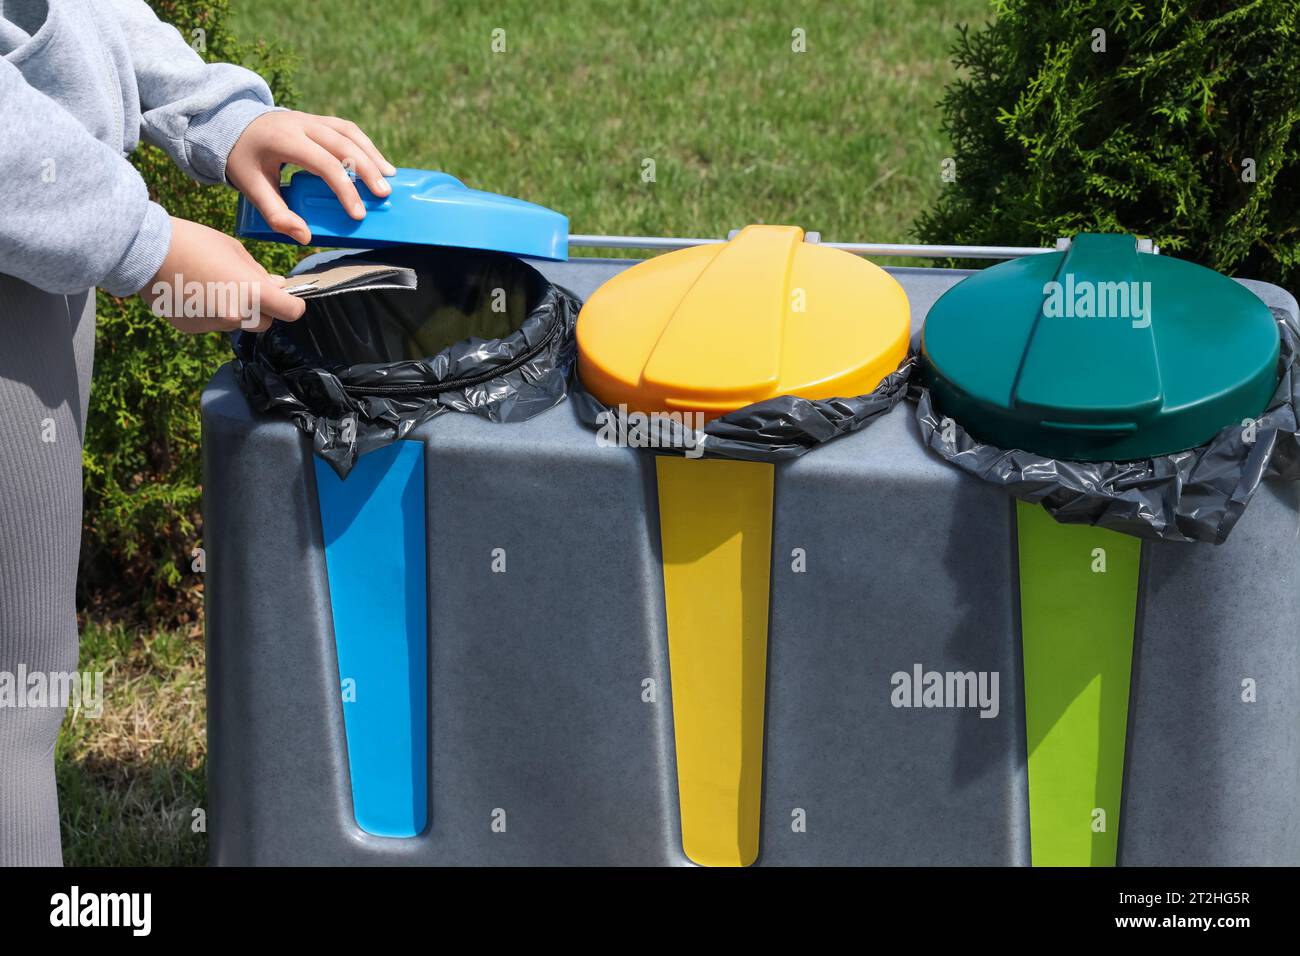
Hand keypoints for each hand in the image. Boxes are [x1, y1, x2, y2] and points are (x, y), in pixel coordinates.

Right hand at [143, 217, 306, 332]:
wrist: (144, 250)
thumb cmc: (194, 242)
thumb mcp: (235, 250)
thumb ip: (259, 273)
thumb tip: (278, 286)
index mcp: (253, 293)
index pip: (291, 312)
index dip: (293, 304)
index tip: (288, 296)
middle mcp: (236, 316)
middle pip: (265, 322)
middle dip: (264, 308)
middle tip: (247, 286)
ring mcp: (213, 326)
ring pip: (238, 323)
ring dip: (236, 310)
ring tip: (213, 283)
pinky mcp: (193, 329)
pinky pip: (213, 323)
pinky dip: (211, 312)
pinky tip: (194, 291)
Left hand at [227, 110, 396, 244]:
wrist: (231, 124)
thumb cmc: (243, 160)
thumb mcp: (250, 188)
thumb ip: (276, 213)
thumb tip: (305, 236)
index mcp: (284, 140)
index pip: (324, 164)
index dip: (345, 189)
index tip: (357, 214)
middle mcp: (301, 124)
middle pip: (344, 144)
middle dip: (368, 170)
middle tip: (384, 195)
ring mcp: (311, 118)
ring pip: (350, 132)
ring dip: (372, 154)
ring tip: (390, 177)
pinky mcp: (318, 120)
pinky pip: (347, 129)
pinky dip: (365, 145)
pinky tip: (377, 162)